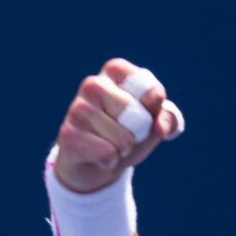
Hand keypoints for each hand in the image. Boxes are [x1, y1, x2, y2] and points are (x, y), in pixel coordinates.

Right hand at [51, 59, 183, 193]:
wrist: (97, 163)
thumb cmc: (127, 134)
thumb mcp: (153, 124)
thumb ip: (168, 119)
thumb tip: (159, 127)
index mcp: (116, 71)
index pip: (152, 91)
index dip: (154, 112)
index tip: (144, 116)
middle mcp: (93, 84)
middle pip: (137, 116)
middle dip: (138, 135)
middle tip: (125, 135)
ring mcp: (77, 108)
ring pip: (123, 139)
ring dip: (123, 151)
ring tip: (110, 145)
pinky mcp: (68, 134)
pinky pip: (107, 153)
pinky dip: (110, 162)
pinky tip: (99, 157)